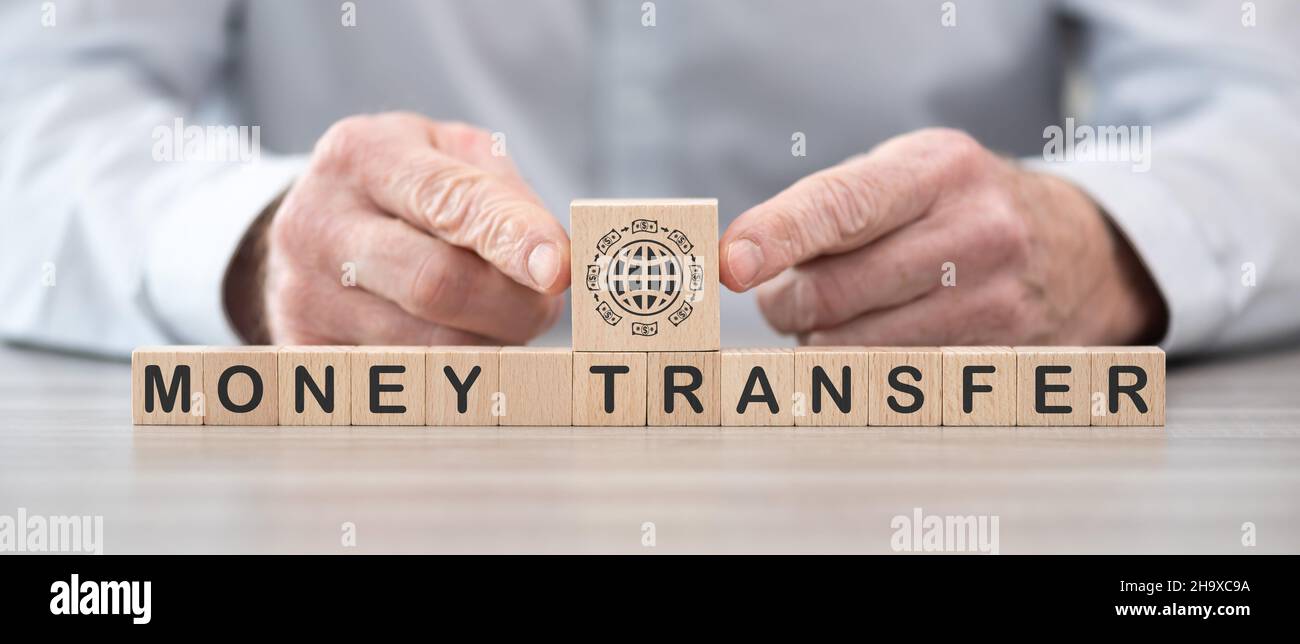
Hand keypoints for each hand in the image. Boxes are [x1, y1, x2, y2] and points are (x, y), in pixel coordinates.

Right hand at [225, 113, 568, 344]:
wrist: (317, 224)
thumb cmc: (407, 188)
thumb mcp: (452, 157)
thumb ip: (506, 199)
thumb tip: (556, 265)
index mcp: (362, 155)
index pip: (449, 202)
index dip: (511, 239)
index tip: (560, 270)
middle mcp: (318, 223)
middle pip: (436, 284)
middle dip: (513, 304)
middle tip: (545, 306)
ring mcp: (302, 294)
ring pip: (429, 345)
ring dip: (488, 342)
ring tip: (494, 318)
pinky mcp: (304, 350)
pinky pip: (401, 380)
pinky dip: (451, 374)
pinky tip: (460, 350)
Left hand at [719, 128, 1165, 344]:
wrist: (1082, 252)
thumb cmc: (963, 207)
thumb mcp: (911, 174)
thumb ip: (829, 207)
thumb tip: (740, 262)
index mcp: (937, 169)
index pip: (840, 205)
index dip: (777, 236)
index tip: (730, 265)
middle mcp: (973, 232)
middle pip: (830, 293)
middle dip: (787, 302)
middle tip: (791, 294)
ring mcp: (993, 303)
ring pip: (851, 349)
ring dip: (821, 341)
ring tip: (850, 312)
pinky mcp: (998, 359)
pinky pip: (890, 381)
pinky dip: (863, 370)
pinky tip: (885, 341)